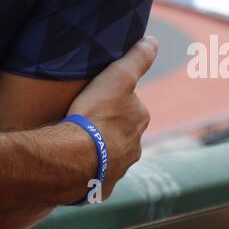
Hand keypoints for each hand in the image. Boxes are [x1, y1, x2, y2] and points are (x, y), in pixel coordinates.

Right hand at [66, 35, 156, 199]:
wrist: (76, 157)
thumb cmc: (97, 114)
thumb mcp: (117, 76)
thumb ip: (137, 58)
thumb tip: (153, 41)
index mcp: (139, 120)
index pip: (130, 106)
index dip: (114, 100)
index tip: (98, 98)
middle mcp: (134, 147)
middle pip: (121, 132)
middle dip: (108, 127)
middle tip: (85, 119)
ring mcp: (118, 169)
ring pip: (110, 155)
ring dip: (98, 149)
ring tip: (77, 141)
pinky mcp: (101, 187)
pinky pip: (96, 175)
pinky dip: (88, 169)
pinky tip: (74, 162)